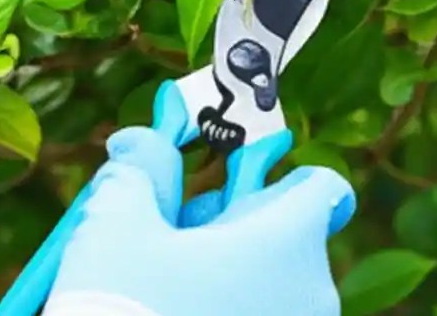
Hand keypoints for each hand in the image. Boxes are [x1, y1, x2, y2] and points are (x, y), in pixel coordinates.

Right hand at [45, 127, 355, 315]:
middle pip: (283, 238)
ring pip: (268, 289)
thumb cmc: (119, 314)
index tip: (225, 184)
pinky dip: (225, 314)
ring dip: (221, 279)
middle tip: (166, 240)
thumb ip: (140, 170)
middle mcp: (311, 296)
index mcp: (288, 243)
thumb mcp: (114, 228)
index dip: (274, 175)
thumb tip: (142, 137)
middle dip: (228, 230)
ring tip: (157, 291)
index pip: (321, 187)